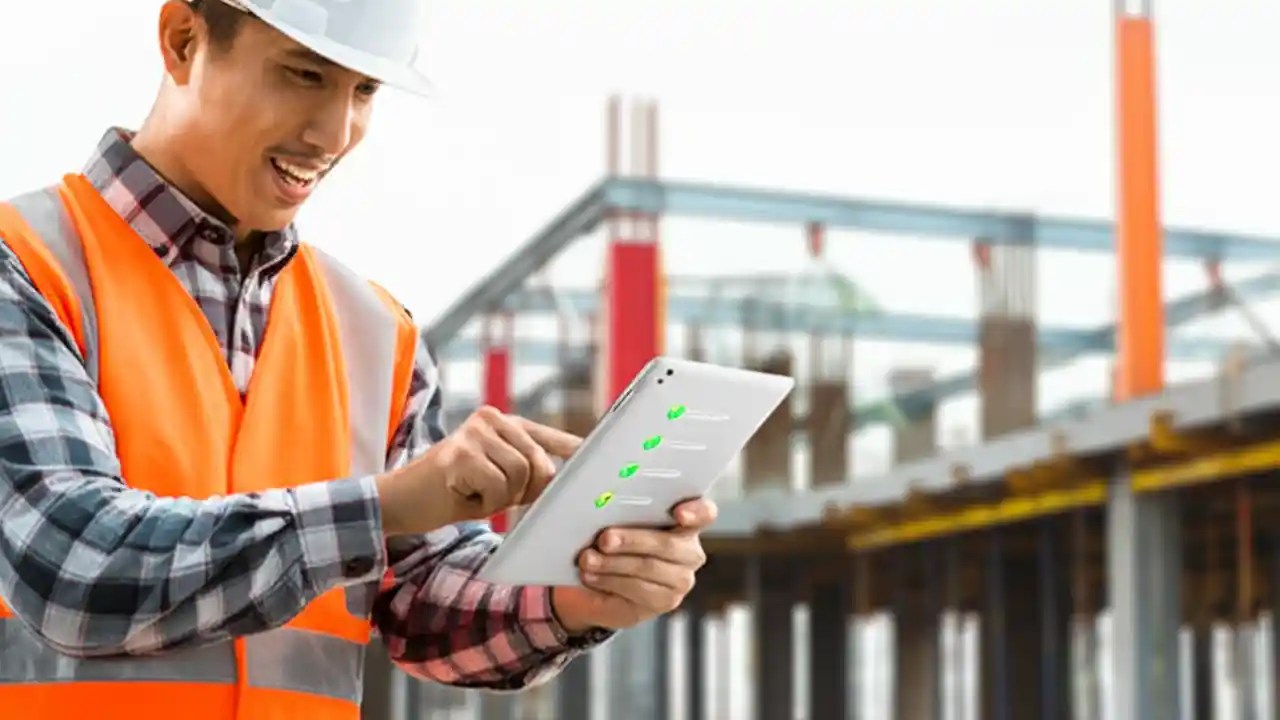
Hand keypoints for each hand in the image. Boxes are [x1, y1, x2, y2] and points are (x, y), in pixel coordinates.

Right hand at [376, 406, 581, 534]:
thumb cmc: (453, 492)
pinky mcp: (462, 452)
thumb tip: (566, 484)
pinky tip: (463, 495)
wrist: (402, 500)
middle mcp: (491, 419)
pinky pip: (497, 487)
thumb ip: (527, 474)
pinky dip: (485, 503)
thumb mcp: (498, 480)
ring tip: (476, 494)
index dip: (574, 449)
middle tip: (498, 498)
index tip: (599, 457)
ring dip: (502, 498)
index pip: (547, 436)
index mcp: (503, 423)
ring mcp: (475, 432)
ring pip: (521, 476)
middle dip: (528, 491)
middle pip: (540, 463)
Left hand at [550, 498, 716, 633]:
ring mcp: (681, 579)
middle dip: (632, 540)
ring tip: (588, 559)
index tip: (678, 513)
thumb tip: (600, 497)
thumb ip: (618, 508)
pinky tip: (592, 576)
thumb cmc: (611, 543)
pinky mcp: (666, 602)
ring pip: (649, 568)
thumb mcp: (614, 520)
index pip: (704, 513)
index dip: (696, 511)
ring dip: (613, 564)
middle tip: (605, 539)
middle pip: (669, 544)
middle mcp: (689, 551)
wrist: (598, 584)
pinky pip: (639, 591)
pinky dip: (610, 581)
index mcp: (685, 520)